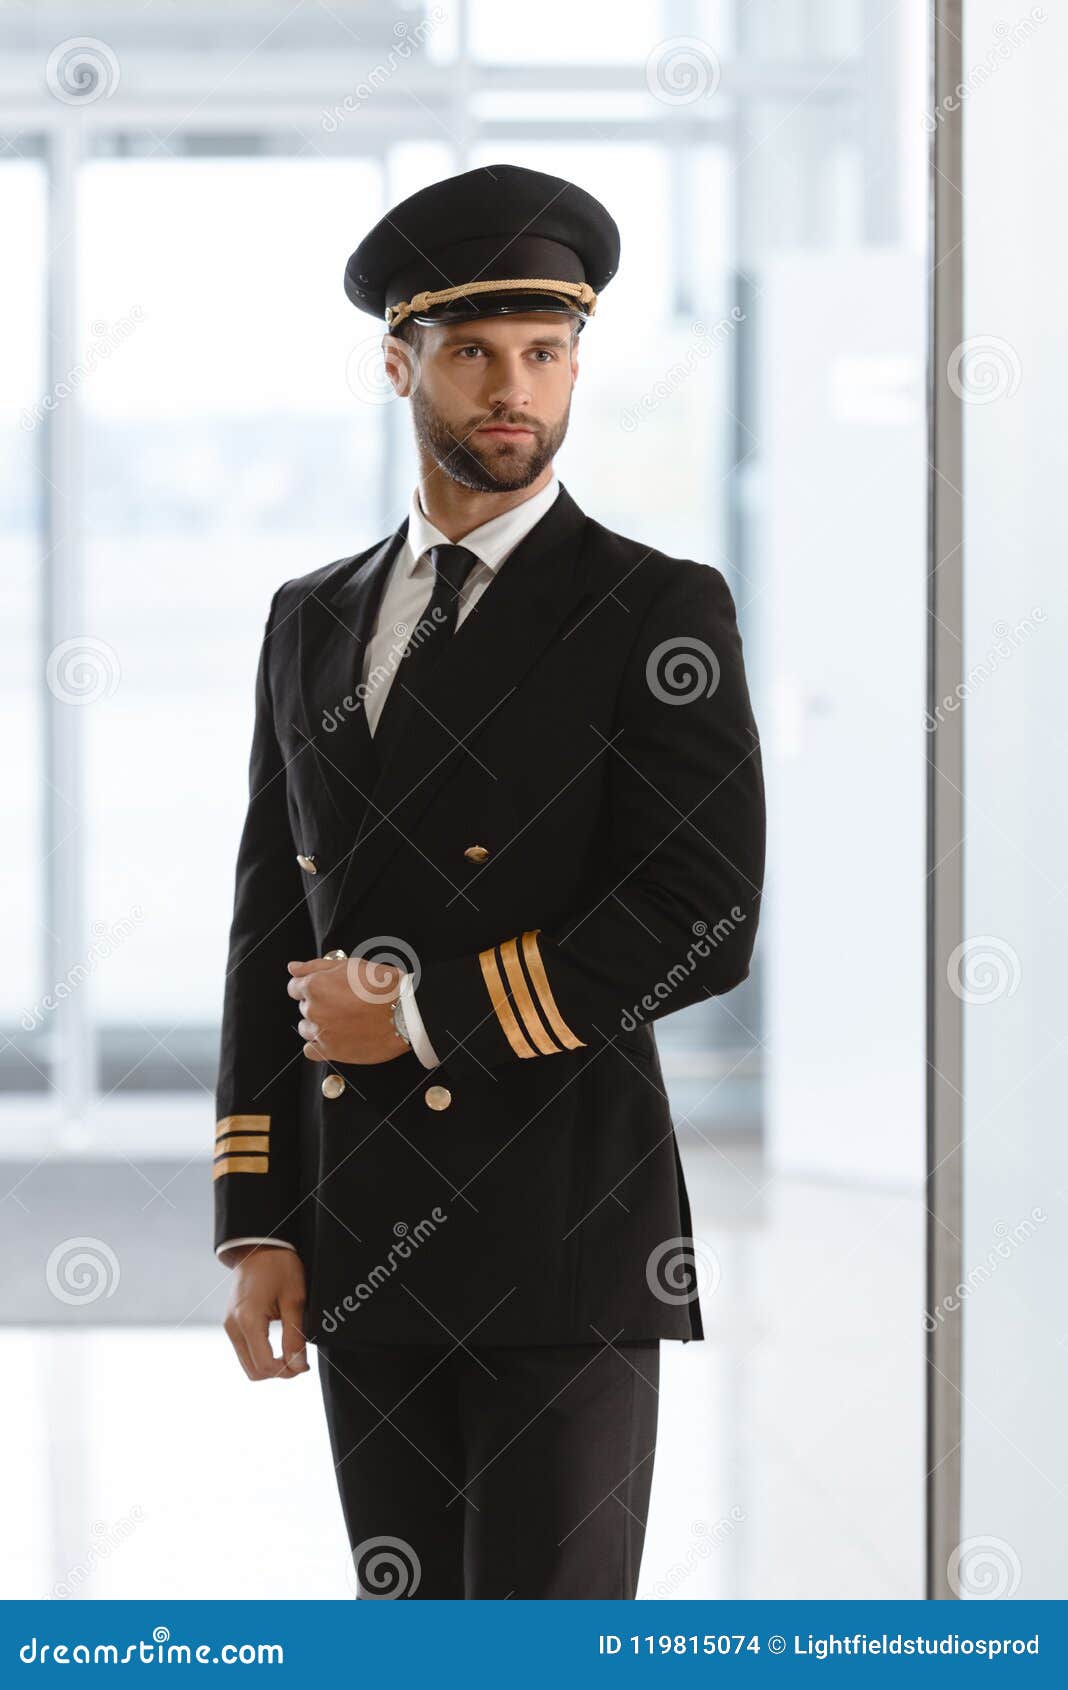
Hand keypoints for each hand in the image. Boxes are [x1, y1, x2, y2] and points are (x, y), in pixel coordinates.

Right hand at [222, 1244, 308, 1380]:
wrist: (259, 1247)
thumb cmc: (279, 1267)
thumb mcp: (294, 1299)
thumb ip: (295, 1335)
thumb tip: (299, 1366)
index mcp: (248, 1320)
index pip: (265, 1365)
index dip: (287, 1371)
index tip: (304, 1365)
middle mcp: (233, 1326)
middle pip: (253, 1371)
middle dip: (278, 1372)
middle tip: (299, 1361)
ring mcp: (229, 1325)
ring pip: (247, 1364)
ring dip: (269, 1365)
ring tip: (291, 1352)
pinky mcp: (230, 1323)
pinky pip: (244, 1351)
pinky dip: (261, 1355)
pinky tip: (277, 1345)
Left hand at [286, 955, 409, 1065]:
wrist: (405, 1013)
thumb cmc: (382, 986)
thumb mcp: (349, 965)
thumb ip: (315, 966)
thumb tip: (293, 968)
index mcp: (315, 986)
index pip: (295, 987)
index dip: (312, 986)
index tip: (327, 989)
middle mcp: (313, 1010)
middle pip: (304, 1008)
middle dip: (319, 1004)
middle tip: (343, 1003)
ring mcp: (321, 1032)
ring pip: (307, 1029)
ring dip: (319, 1024)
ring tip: (343, 1020)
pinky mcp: (331, 1051)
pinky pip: (311, 1050)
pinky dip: (320, 1044)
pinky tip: (336, 1037)